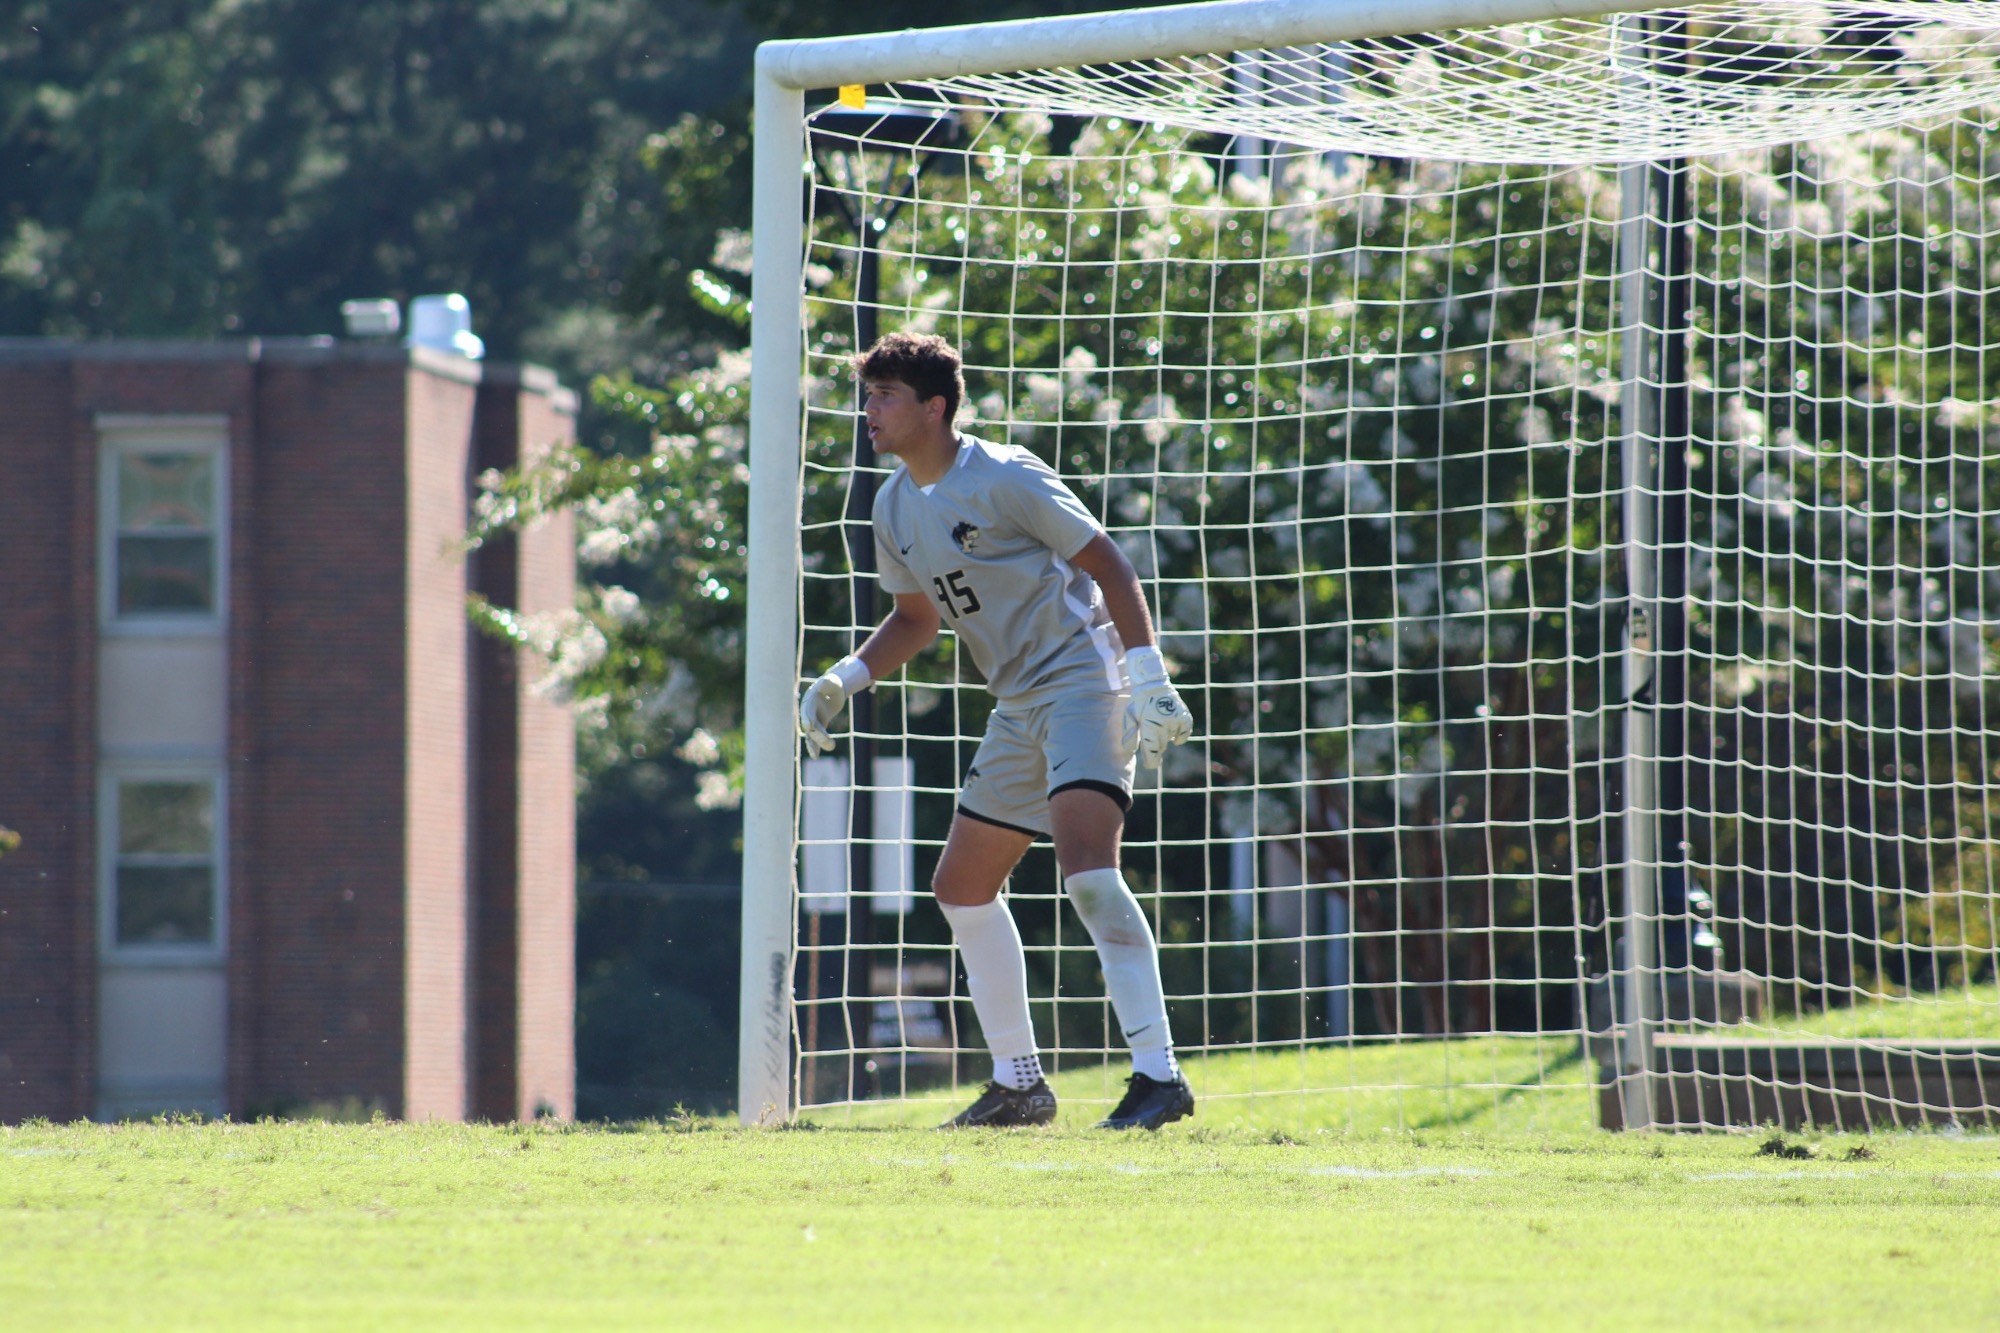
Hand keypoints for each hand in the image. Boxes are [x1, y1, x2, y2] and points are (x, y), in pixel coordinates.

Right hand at [798, 656, 870, 756]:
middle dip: (818, 735)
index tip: (809, 727)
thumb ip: (828, 683)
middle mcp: (808, 712)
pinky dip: (816, 746)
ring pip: (812, 735)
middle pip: (811, 726)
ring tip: (816, 756)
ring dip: (814, 745)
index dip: (808, 719)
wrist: (834, 689)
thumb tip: (825, 680)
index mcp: (810, 701)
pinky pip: (817, 737)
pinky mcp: (819, 725)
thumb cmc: (834, 684)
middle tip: (830, 743)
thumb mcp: (832, 682)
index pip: (808, 711)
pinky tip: (815, 756)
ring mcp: (813, 719)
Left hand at [1122, 646, 1191, 768]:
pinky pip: (1185, 732)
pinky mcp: (1184, 715)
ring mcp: (1175, 719)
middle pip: (1161, 746)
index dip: (1151, 761)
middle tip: (1151, 740)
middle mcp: (1163, 724)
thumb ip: (1130, 734)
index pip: (1152, 750)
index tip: (1150, 764)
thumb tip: (1132, 751)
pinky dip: (1180, 736)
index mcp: (1148, 725)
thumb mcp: (1129, 716)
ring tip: (1158, 728)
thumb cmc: (1138, 701)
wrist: (1152, 683)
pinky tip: (1175, 738)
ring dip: (1165, 738)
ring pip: (1171, 739)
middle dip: (1155, 747)